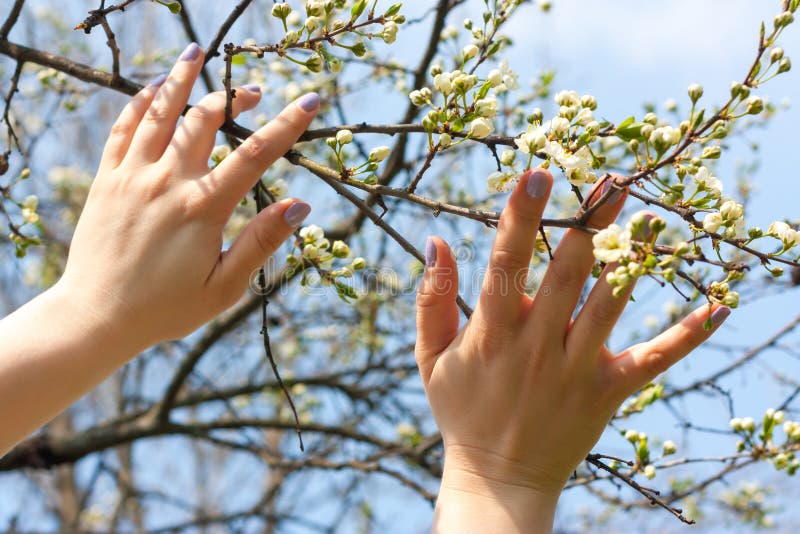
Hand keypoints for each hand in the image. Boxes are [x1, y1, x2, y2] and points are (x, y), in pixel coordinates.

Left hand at [57, 42, 319, 349]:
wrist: (95, 316)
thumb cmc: (166, 309)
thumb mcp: (225, 287)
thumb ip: (261, 243)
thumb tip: (300, 206)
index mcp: (201, 209)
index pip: (254, 155)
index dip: (287, 125)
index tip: (310, 101)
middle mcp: (166, 183)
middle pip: (204, 120)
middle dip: (234, 96)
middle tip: (255, 90)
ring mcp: (131, 177)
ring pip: (159, 112)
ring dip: (180, 79)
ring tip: (196, 54)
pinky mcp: (105, 181)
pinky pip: (122, 129)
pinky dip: (139, 103)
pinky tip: (152, 89)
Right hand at [415, 170, 729, 531]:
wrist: (499, 478)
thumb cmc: (461, 408)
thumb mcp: (430, 356)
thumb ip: (432, 298)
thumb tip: (436, 240)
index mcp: (491, 333)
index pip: (506, 263)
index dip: (521, 216)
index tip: (536, 173)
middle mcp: (535, 346)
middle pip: (567, 273)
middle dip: (587, 223)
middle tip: (609, 179)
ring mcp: (575, 369)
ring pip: (609, 306)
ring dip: (632, 260)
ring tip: (652, 217)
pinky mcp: (607, 391)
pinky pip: (652, 360)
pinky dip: (685, 335)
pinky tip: (716, 306)